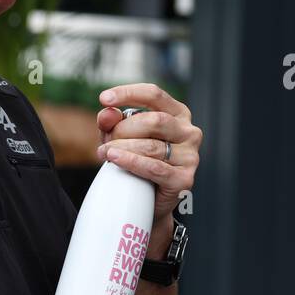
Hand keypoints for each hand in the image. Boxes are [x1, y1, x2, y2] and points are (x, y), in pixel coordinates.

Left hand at [95, 83, 200, 227]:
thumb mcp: (122, 137)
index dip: (128, 93)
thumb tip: (107, 112)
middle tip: (106, 142)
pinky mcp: (185, 179)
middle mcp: (189, 132)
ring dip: (122, 148)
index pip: (154, 94)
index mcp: (178, 114)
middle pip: (153, 120)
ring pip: (152, 146)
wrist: (148, 201)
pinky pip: (155, 168)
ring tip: (105, 153)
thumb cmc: (138, 161)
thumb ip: (112, 122)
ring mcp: (190, 156)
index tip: (104, 98)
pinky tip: (115, 159)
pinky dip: (131, 162)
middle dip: (123, 130)